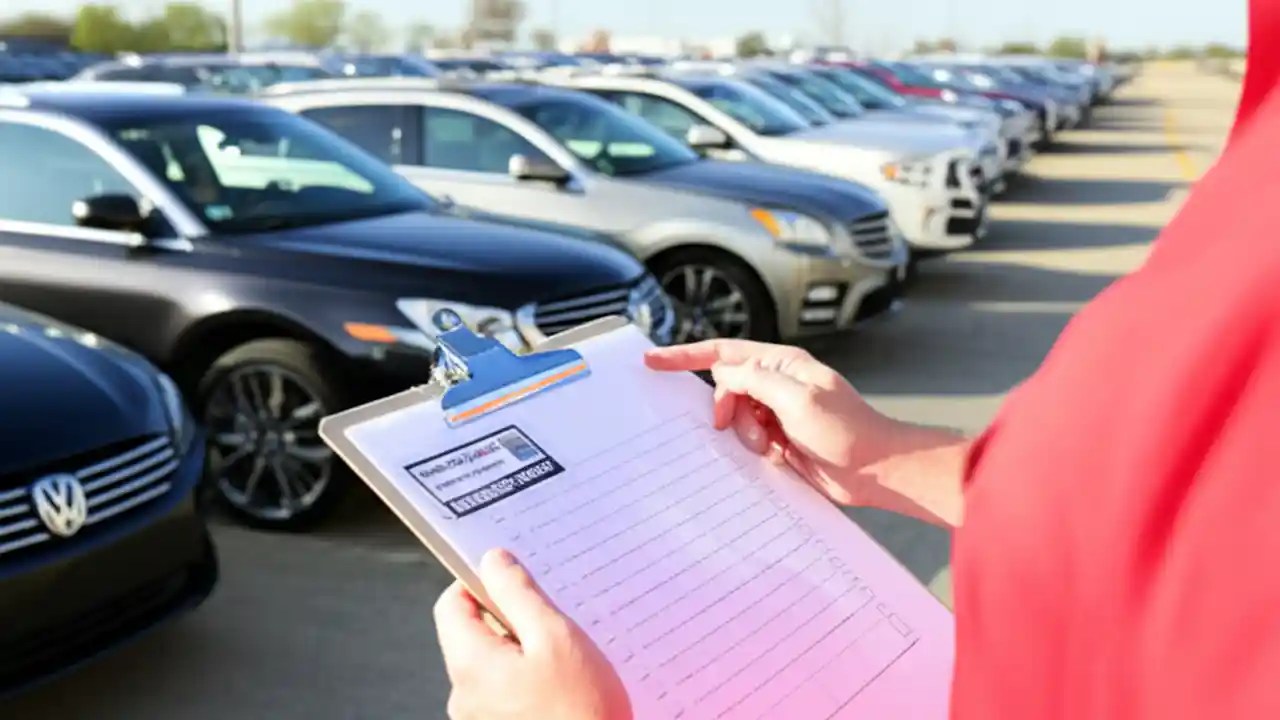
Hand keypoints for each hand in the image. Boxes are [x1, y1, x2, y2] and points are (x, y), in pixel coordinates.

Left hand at [434, 549, 631, 719]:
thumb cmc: (580, 713)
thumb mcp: (555, 638)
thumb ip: (519, 594)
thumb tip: (494, 561)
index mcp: (470, 664)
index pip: (451, 605)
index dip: (478, 582)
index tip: (510, 578)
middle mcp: (464, 695)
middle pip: (472, 635)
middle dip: (509, 619)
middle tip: (550, 620)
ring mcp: (479, 718)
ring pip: (492, 664)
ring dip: (522, 651)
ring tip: (563, 657)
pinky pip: (504, 690)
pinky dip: (528, 678)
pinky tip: (562, 683)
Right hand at [645, 339, 899, 506]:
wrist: (875, 470)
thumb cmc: (846, 430)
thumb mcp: (797, 398)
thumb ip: (754, 380)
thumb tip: (723, 373)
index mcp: (781, 364)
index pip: (722, 353)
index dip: (684, 356)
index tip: (652, 361)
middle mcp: (777, 384)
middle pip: (726, 390)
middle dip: (731, 413)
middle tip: (758, 433)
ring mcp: (778, 412)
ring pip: (735, 419)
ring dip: (748, 437)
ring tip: (776, 449)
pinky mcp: (781, 438)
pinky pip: (748, 440)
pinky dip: (758, 450)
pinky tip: (782, 457)